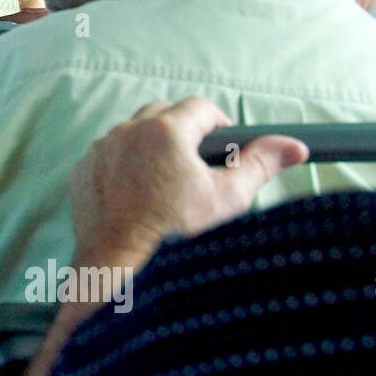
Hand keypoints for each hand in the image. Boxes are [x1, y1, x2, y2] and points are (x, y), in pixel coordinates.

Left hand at [70, 97, 308, 269]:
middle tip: (199, 163)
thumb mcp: (228, 199)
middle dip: (184, 131)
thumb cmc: (174, 237)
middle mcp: (126, 133)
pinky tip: (138, 193)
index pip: (200, 107)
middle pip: (163, 113)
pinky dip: (124, 165)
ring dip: (151, 147)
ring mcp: (100, 151)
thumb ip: (260, 164)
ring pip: (133, 133)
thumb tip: (291, 146)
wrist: (120, 268)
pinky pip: (108, 156)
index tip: (225, 146)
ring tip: (168, 180)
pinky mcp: (83, 171)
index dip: (218, 124)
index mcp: (164, 131)